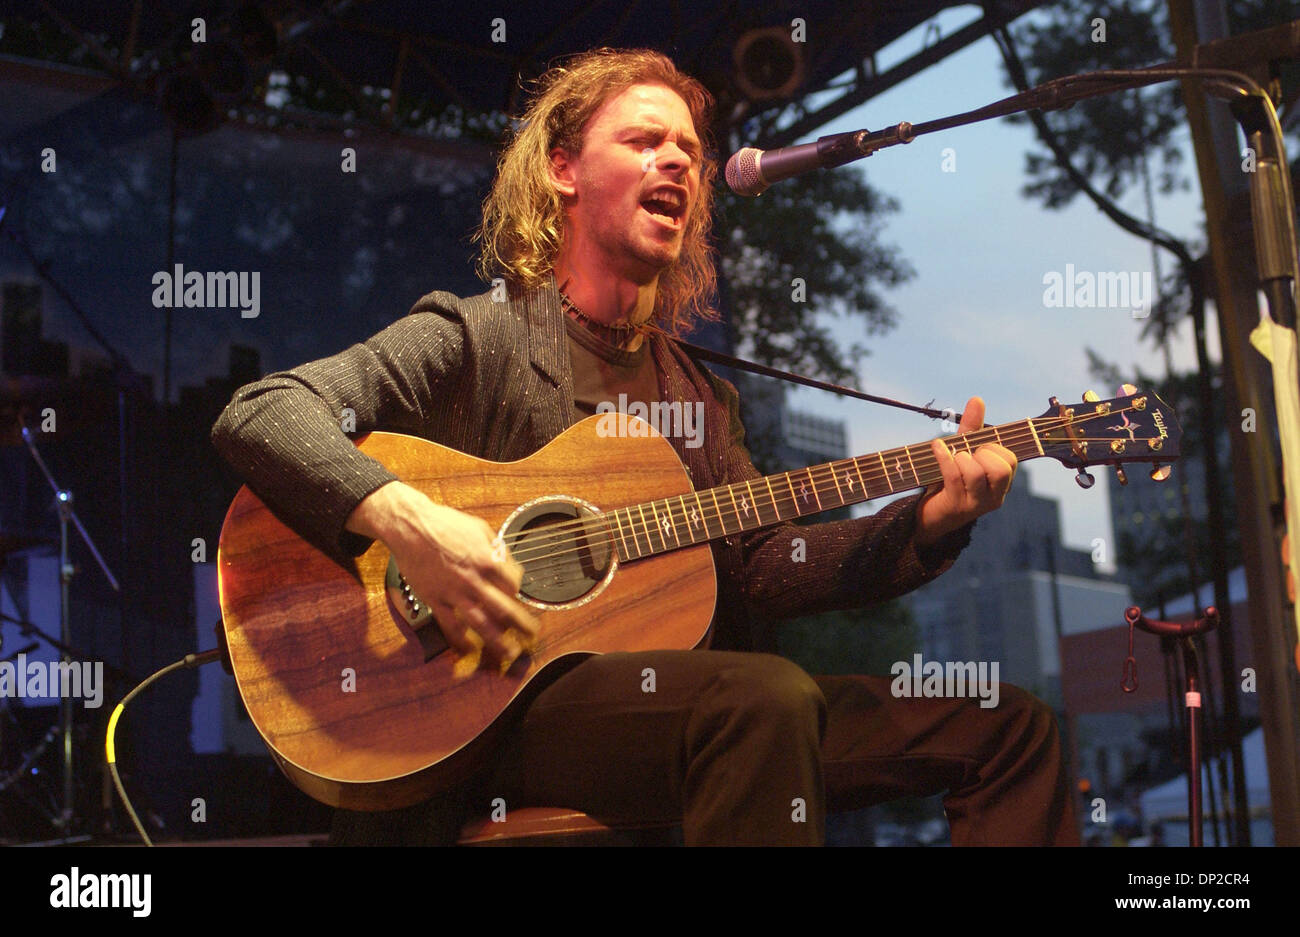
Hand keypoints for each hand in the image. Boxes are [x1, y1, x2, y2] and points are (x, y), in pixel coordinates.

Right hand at [348, 482, 539, 670]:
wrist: (411, 526)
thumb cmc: (445, 524)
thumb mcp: (480, 528)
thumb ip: (498, 549)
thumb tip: (512, 566)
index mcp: (487, 560)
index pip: (513, 586)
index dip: (519, 594)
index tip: (518, 599)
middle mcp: (474, 580)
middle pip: (504, 609)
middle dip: (521, 626)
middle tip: (531, 636)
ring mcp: (454, 592)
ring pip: (480, 623)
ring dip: (497, 641)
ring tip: (509, 653)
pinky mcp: (434, 600)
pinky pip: (450, 626)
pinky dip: (460, 641)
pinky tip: (468, 649)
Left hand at [915, 397, 1015, 545]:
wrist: (929, 514)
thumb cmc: (950, 480)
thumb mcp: (963, 452)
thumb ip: (972, 427)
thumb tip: (977, 399)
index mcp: (1001, 483)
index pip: (1011, 460)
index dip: (993, 448)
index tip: (978, 448)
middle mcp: (994, 496)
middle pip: (1001, 469)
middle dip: (982, 453)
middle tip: (968, 454)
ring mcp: (976, 504)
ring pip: (976, 473)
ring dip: (960, 458)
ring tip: (952, 458)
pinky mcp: (957, 506)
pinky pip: (954, 477)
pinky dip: (944, 457)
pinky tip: (936, 447)